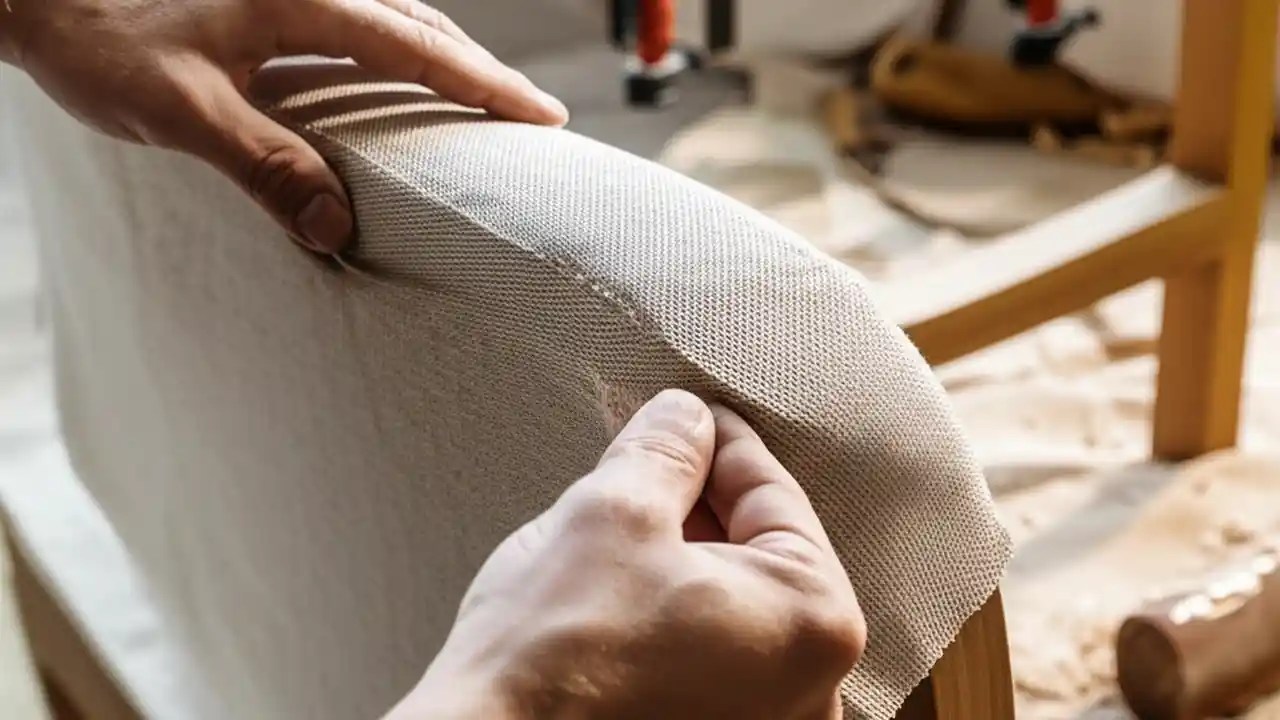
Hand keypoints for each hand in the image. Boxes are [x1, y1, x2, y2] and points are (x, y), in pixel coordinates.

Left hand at [0, 0, 566, 252]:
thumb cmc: (101, 43)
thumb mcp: (182, 112)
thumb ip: (264, 167)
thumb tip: (338, 228)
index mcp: (300, 0)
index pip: (417, 48)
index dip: (485, 84)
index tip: (543, 115)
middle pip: (423, 25)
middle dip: (482, 71)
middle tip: (534, 115)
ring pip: (396, 20)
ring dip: (446, 60)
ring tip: (486, 102)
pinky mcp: (273, 6)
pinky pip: (363, 27)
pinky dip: (403, 56)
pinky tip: (403, 86)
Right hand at [388, 390, 865, 719]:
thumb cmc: (555, 657)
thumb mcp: (612, 513)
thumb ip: (665, 448)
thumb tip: (685, 417)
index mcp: (814, 623)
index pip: (773, 494)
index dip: (722, 441)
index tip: (691, 414)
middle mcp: (811, 688)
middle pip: (760, 551)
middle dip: (702, 501)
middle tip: (646, 462)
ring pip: (734, 603)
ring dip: (686, 557)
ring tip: (623, 532)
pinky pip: (714, 654)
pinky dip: (678, 614)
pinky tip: (622, 595)